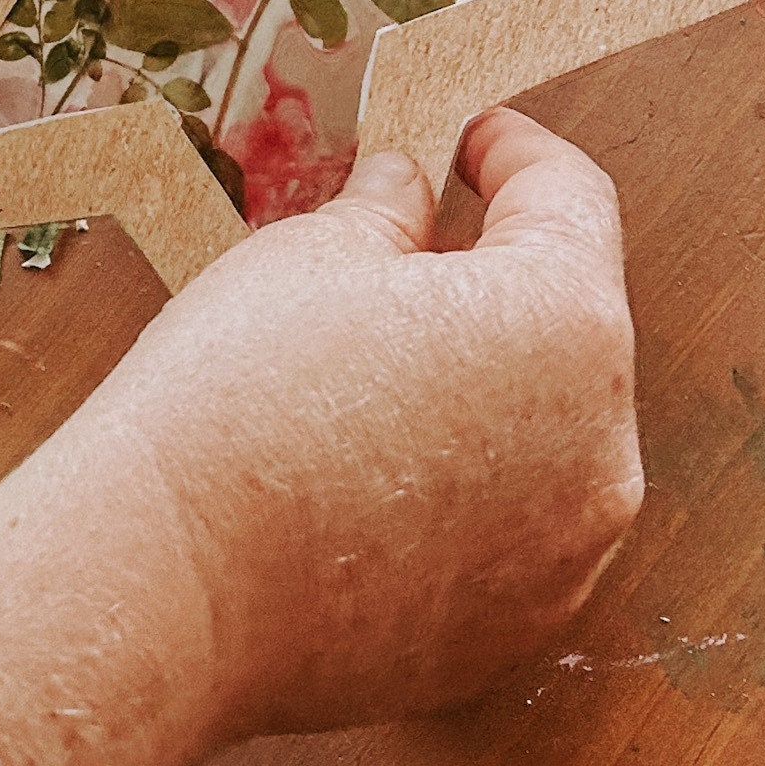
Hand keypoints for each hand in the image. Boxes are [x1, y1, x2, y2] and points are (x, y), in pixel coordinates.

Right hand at [105, 108, 640, 736]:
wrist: (164, 580)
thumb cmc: (231, 404)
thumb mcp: (307, 254)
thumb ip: (388, 209)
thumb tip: (407, 193)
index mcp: (565, 326)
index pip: (572, 201)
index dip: (513, 150)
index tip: (469, 135)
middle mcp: (600, 450)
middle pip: (563, 328)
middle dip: (484, 277)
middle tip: (388, 251)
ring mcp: (565, 557)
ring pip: (537, 436)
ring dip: (472, 389)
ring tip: (354, 376)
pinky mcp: (510, 630)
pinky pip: (501, 529)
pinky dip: (449, 490)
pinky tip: (351, 472)